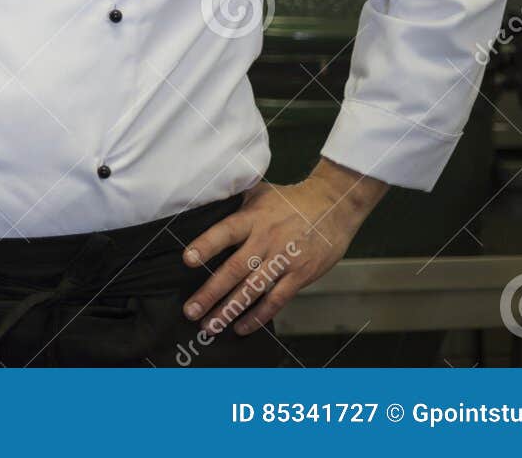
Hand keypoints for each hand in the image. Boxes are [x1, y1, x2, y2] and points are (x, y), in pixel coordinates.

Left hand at [181, 158, 387, 336]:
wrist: (334, 206)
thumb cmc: (291, 200)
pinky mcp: (300, 275)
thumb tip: (204, 208)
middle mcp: (266, 240)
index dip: (206, 245)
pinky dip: (259, 316)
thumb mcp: (259, 193)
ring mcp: (284, 260)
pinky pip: (276, 300)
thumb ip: (234, 204)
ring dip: (230, 310)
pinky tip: (241, 327)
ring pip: (252, 290)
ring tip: (210, 326)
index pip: (225, 232)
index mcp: (252, 219)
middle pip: (235, 269)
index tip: (187, 260)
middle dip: (211, 292)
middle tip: (191, 311)